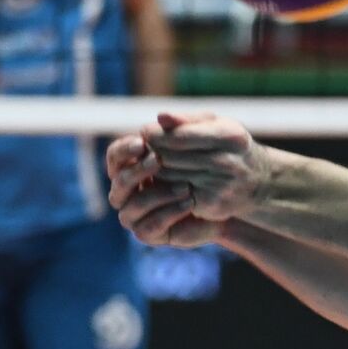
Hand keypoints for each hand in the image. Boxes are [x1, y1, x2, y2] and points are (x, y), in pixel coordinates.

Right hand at [106, 123, 226, 247]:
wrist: (231, 196)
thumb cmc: (211, 159)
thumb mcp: (204, 135)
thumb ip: (183, 124)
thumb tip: (162, 115)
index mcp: (134, 164)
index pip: (116, 156)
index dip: (123, 150)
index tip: (142, 143)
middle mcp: (129, 191)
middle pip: (118, 183)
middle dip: (137, 172)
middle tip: (159, 161)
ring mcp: (137, 214)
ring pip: (131, 208)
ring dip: (157, 195)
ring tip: (186, 186)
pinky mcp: (151, 233)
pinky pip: (149, 227)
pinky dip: (168, 214)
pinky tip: (189, 202)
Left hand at [145, 112, 271, 220]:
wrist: (259, 182)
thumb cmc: (231, 146)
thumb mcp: (217, 124)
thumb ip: (187, 120)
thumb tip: (160, 117)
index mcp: (228, 136)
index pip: (178, 136)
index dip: (155, 134)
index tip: (147, 132)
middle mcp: (226, 161)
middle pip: (169, 157)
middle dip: (151, 152)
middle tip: (144, 148)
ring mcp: (219, 186)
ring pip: (168, 178)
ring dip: (155, 170)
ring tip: (154, 162)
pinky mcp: (211, 205)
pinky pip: (175, 195)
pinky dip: (166, 187)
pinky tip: (165, 179)